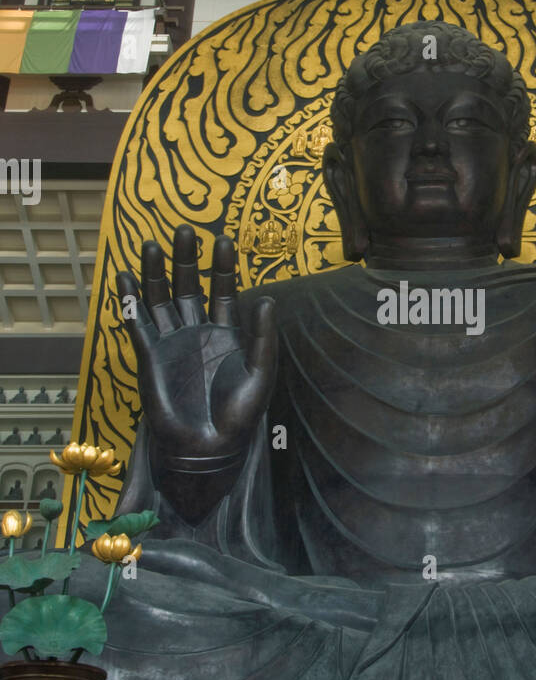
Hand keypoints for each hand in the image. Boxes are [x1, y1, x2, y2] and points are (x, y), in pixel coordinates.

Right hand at [117, 226, 276, 466]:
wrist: (207, 449)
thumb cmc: (238, 416)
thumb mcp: (260, 374)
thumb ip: (263, 337)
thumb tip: (267, 298)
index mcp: (227, 334)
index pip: (224, 291)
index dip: (222, 267)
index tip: (222, 240)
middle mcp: (197, 332)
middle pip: (189, 286)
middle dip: (186, 259)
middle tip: (184, 230)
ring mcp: (172, 342)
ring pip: (160, 298)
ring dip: (155, 272)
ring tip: (151, 245)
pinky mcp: (150, 356)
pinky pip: (138, 322)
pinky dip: (130, 300)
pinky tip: (124, 277)